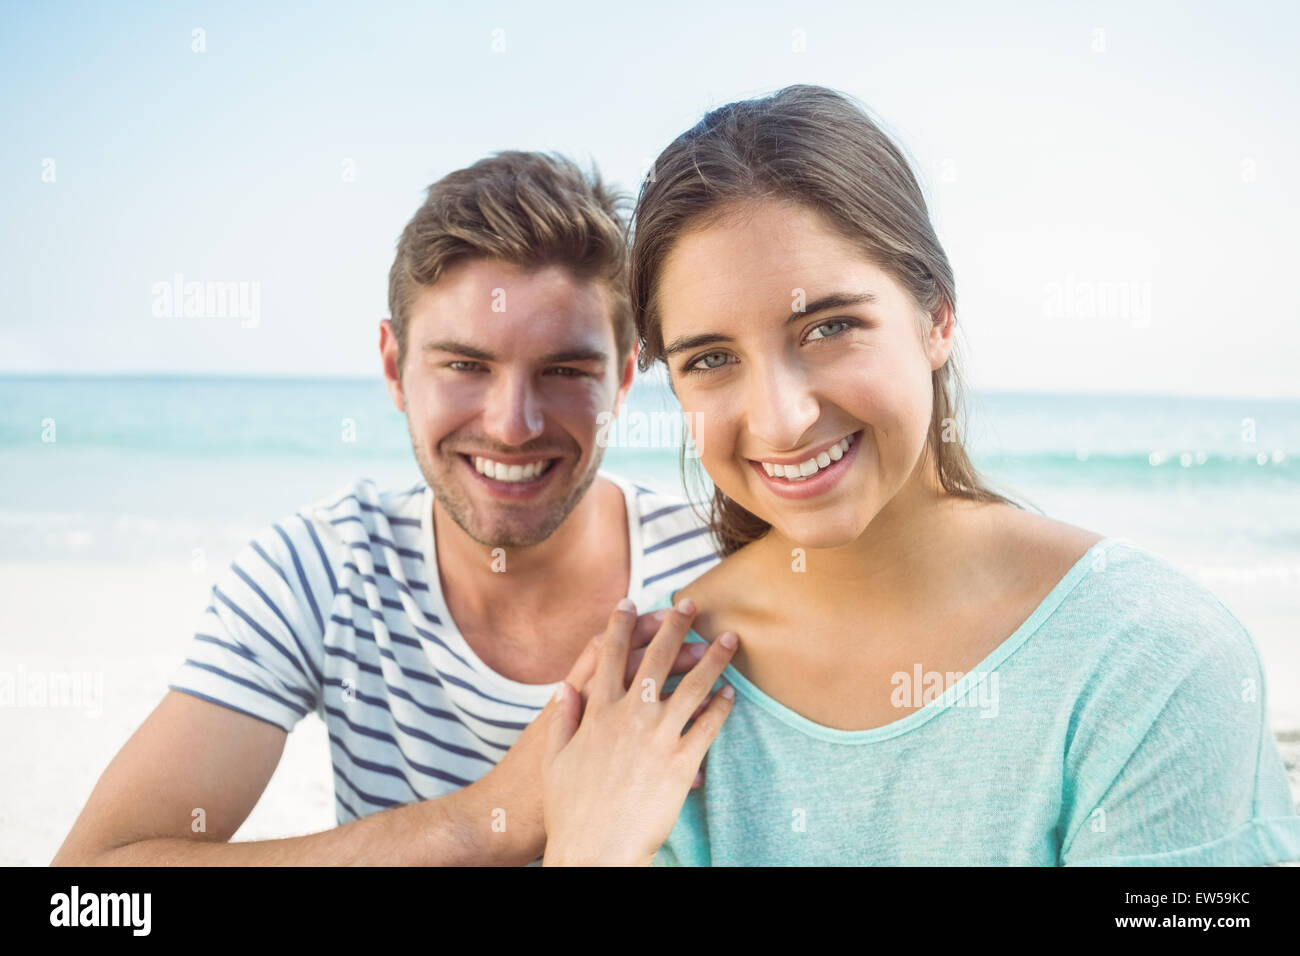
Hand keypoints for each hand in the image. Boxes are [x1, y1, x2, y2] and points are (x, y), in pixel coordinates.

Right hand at [540, 597, 737, 865]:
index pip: (608, 655)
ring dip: (714, 659)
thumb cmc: (569, 809)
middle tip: (690, 604)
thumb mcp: (554, 758)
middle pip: (656, 659)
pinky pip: (708, 727)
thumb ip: (562, 719)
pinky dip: (722, 707)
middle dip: (675, 626)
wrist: (594, 849)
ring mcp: (656, 738)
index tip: (632, 602)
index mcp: (595, 711)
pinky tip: (731, 694)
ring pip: (693, 687)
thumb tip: (565, 689)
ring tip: (729, 640)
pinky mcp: (681, 764)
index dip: (620, 625)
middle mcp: (628, 717)